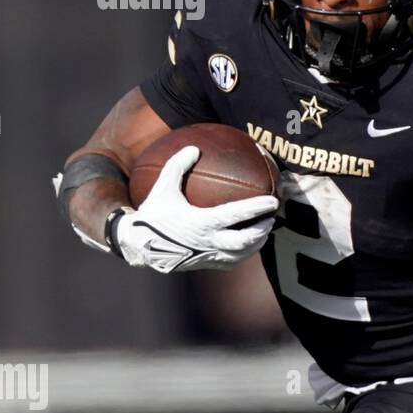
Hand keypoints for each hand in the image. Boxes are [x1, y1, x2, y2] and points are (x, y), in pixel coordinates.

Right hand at [111, 146, 279, 273]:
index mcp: (201, 223)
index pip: (236, 215)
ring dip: (258, 241)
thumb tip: (194, 147)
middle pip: (246, 240)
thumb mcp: (162, 188)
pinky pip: (234, 260)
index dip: (256, 208)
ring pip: (243, 253)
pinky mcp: (208, 264)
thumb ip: (177, 166)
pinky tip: (250, 242)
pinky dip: (246, 251)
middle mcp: (208, 242)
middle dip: (263, 228)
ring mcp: (209, 256)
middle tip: (273, 216)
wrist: (139, 246)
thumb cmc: (153, 214)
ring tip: (266, 229)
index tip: (273, 200)